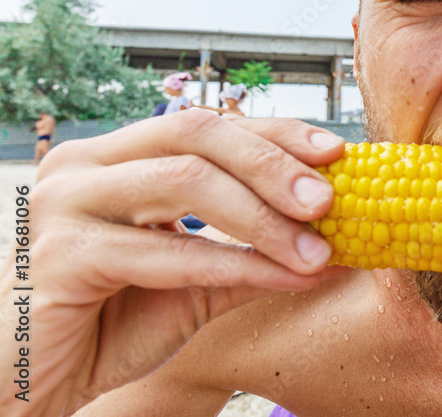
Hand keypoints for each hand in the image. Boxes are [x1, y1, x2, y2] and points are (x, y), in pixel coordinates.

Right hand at [0, 111, 347, 414]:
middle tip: (328, 200)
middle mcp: (86, 164)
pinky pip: (166, 251)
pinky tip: (284, 279)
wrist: (36, 383)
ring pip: (184, 181)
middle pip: (195, 134)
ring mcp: (66, 203)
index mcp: (117, 157)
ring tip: (317, 251)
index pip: (207, 125)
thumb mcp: (197, 281)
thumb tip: (337, 243)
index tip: (335, 151)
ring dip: (262, 218)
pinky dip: (235, 265)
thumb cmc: (112, 323)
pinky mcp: (60, 254)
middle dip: (272, 164)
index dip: (274, 133)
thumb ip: (254, 254)